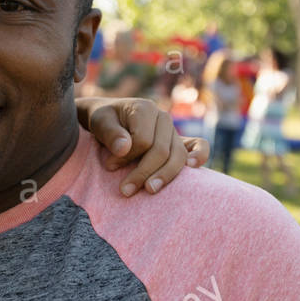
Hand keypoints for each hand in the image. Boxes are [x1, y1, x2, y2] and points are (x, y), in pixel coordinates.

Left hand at [75, 97, 207, 195]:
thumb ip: (110, 134)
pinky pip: (199, 145)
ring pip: (178, 155)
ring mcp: (173, 130)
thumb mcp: (99, 122)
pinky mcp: (180, 141)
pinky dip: (199, 156)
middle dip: (143, 172)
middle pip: (161, 151)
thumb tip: (124, 148)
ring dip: (165, 176)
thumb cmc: (104, 121)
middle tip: (125, 191)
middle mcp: (162, 118)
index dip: (126, 158)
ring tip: (149, 190)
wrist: (110, 119)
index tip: (109, 166)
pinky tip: (192, 168)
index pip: (143, 140)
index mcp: (144, 109)